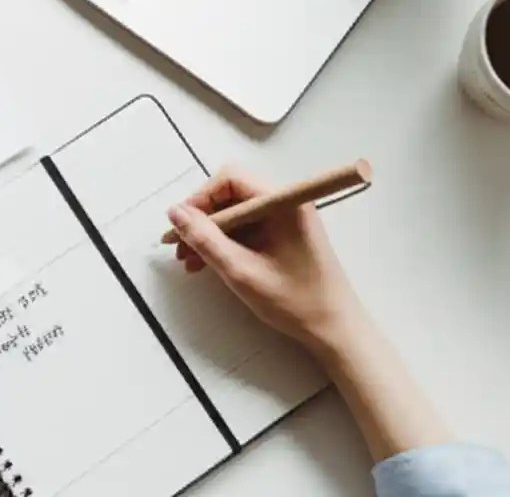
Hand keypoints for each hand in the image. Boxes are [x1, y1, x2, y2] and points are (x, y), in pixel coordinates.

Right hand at [166, 165, 365, 351]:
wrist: (334, 329)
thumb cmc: (295, 301)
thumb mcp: (241, 271)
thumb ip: (205, 239)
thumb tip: (174, 213)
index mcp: (283, 202)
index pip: (231, 178)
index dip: (200, 198)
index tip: (179, 225)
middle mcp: (286, 202)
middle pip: (231, 194)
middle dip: (202, 219)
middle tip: (178, 246)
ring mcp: (286, 218)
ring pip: (236, 214)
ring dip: (210, 234)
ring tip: (187, 260)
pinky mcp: (284, 234)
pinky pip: (247, 229)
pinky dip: (225, 243)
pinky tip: (206, 263)